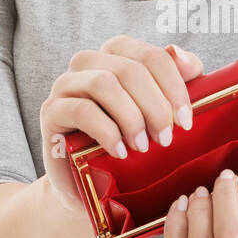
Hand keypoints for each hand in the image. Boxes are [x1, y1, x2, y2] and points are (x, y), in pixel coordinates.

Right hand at [41, 36, 203, 214]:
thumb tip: (184, 57)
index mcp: (117, 54)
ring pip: (103, 83)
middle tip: (165, 138)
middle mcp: (88, 62)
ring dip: (131, 117)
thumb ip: (179, 81)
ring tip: (142, 147)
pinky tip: (119, 152)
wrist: (89, 183)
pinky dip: (106, 131)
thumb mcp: (160, 113)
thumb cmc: (129, 143)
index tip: (186, 121)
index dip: (174, 86)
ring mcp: (66, 85)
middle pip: (130, 69)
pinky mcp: (51, 111)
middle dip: (155, 106)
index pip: (151, 56)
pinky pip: (80, 110)